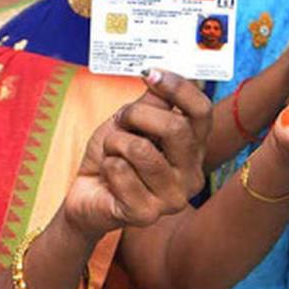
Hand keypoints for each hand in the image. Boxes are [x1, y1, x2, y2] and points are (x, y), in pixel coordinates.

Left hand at [61, 70, 211, 238]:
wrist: (86, 195)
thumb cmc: (112, 157)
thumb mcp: (131, 122)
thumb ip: (151, 102)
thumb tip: (160, 74)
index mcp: (193, 148)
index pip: (202, 112)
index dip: (178, 88)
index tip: (151, 74)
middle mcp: (191, 175)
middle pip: (175, 128)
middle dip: (137, 115)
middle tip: (121, 120)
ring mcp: (172, 198)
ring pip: (142, 150)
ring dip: (115, 142)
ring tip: (112, 152)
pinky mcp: (146, 214)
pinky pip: (120, 170)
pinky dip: (106, 164)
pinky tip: (108, 176)